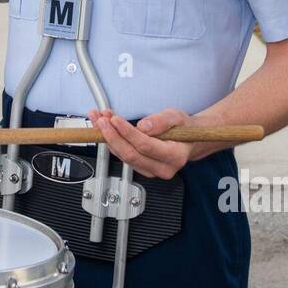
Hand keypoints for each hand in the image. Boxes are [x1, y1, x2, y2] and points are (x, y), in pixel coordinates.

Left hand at [87, 107, 220, 179]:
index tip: (115, 120)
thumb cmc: (183, 129)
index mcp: (174, 156)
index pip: (146, 146)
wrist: (187, 140)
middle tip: (101, 120)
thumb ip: (162, 121)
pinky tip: (105, 127)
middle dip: (112, 136)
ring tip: (100, 118)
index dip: (128, 133)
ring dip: (108, 137)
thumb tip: (144, 126)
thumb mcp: (177, 117)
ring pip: (123, 156)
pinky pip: (122, 155)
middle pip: (131, 154)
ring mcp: (150, 170)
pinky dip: (112, 140)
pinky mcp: (140, 168)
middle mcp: (162, 168)